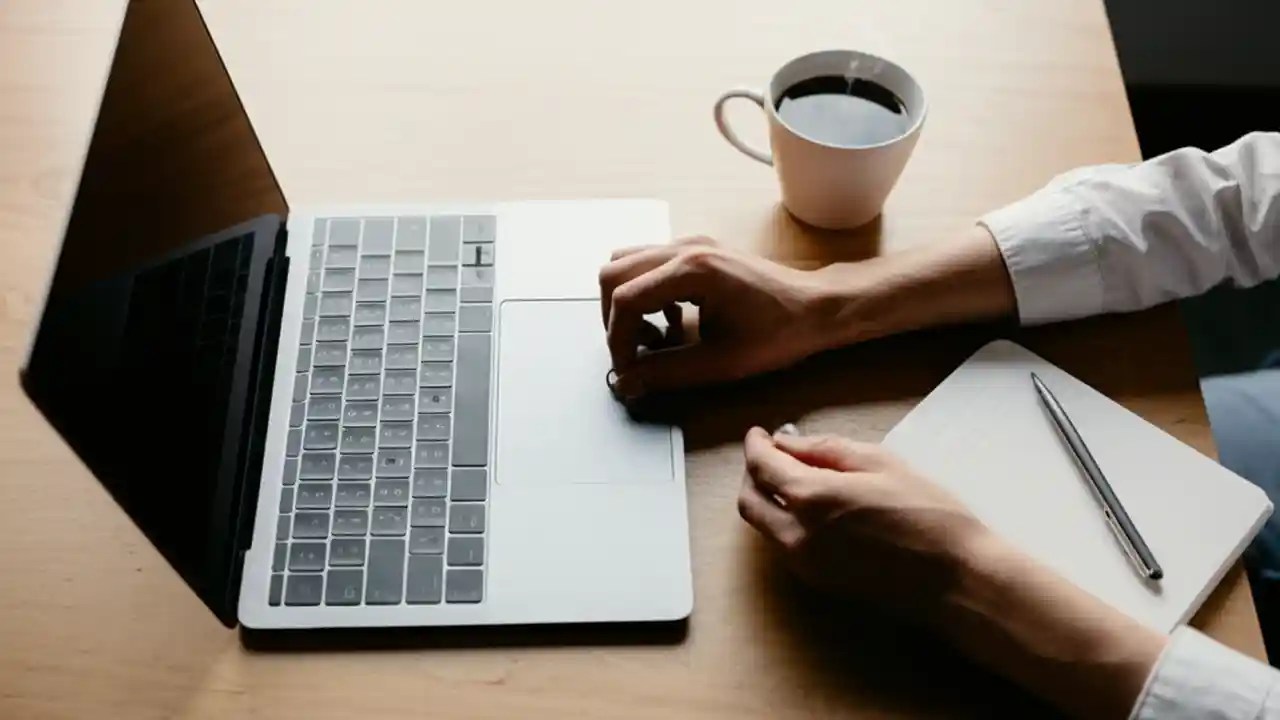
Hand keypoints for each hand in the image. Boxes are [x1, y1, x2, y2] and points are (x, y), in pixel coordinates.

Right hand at [598, 237, 831, 397]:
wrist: (816, 308)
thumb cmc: (779, 333)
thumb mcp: (720, 362)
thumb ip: (666, 372)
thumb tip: (626, 383)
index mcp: (692, 270)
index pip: (625, 299)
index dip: (617, 339)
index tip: (627, 369)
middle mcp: (686, 247)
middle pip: (614, 273)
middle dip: (614, 318)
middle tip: (634, 352)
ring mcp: (691, 243)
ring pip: (627, 263)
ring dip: (628, 302)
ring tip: (655, 335)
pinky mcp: (697, 249)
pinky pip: (650, 263)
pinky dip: (646, 293)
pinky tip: (674, 319)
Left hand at [739, 427, 988, 616]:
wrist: (957, 580)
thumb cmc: (930, 515)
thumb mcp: (881, 463)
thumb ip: (826, 450)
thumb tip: (788, 443)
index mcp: (811, 499)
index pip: (761, 467)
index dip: (755, 446)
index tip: (759, 433)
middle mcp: (797, 535)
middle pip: (750, 502)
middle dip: (751, 474)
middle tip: (770, 454)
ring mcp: (806, 564)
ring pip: (764, 527)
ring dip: (766, 499)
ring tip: (792, 476)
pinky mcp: (820, 582)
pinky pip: (784, 545)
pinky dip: (783, 520)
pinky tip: (810, 507)